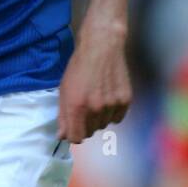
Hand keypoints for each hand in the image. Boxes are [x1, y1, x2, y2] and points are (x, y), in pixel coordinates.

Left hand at [58, 23, 131, 142]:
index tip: (74, 127)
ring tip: (96, 99)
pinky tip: (107, 99)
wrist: (102, 47)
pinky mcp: (125, 100)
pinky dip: (112, 113)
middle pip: (90, 132)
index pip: (76, 138)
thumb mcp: (64, 91)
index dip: (73, 134)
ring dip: (99, 118)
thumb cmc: (79, 68)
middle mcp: (95, 109)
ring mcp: (112, 105)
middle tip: (85, 107)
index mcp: (77, 107)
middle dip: (85, 124)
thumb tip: (62, 137)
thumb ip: (63, 116)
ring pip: (104, 125)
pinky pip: (117, 119)